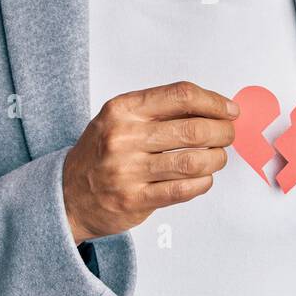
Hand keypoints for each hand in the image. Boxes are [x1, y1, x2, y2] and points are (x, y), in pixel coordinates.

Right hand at [62, 80, 238, 243]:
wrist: (67, 193)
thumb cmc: (101, 152)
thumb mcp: (120, 119)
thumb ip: (160, 111)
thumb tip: (213, 108)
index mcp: (123, 109)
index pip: (180, 96)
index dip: (213, 102)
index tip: (229, 110)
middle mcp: (123, 137)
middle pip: (192, 129)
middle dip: (222, 131)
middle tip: (228, 134)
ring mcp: (128, 170)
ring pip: (192, 161)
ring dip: (216, 159)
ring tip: (217, 157)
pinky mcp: (134, 199)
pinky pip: (183, 189)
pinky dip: (203, 182)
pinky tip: (203, 178)